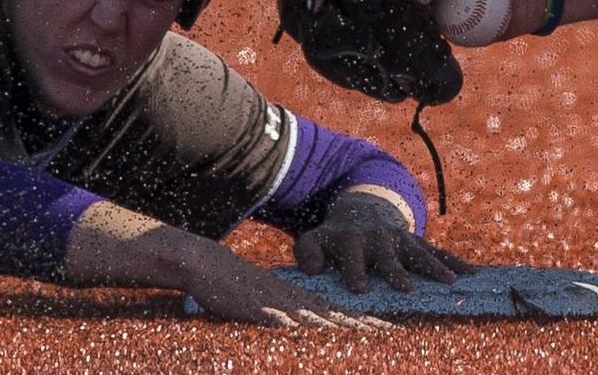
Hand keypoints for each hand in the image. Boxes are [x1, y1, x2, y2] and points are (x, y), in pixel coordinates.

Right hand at [179, 238, 392, 329]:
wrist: (207, 264)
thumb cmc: (237, 288)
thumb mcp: (268, 304)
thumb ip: (287, 317)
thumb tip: (302, 332)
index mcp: (298, 299)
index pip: (336, 311)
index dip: (361, 322)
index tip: (388, 331)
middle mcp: (292, 300)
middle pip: (332, 314)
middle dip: (360, 325)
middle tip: (390, 333)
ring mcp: (275, 302)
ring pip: (313, 315)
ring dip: (338, 325)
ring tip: (364, 334)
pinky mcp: (254, 307)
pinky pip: (278, 318)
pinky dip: (296, 326)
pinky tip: (311, 331)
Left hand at [294, 187, 473, 292]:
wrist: (363, 210)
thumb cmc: (334, 235)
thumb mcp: (314, 238)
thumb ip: (307, 252)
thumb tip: (312, 270)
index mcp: (352, 239)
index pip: (352, 256)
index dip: (355, 271)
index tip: (359, 289)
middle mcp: (379, 238)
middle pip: (389, 256)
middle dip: (397, 271)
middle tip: (406, 288)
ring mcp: (401, 239)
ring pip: (420, 253)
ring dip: (434, 267)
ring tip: (449, 282)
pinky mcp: (417, 242)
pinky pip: (438, 251)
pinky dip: (455, 262)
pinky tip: (472, 273)